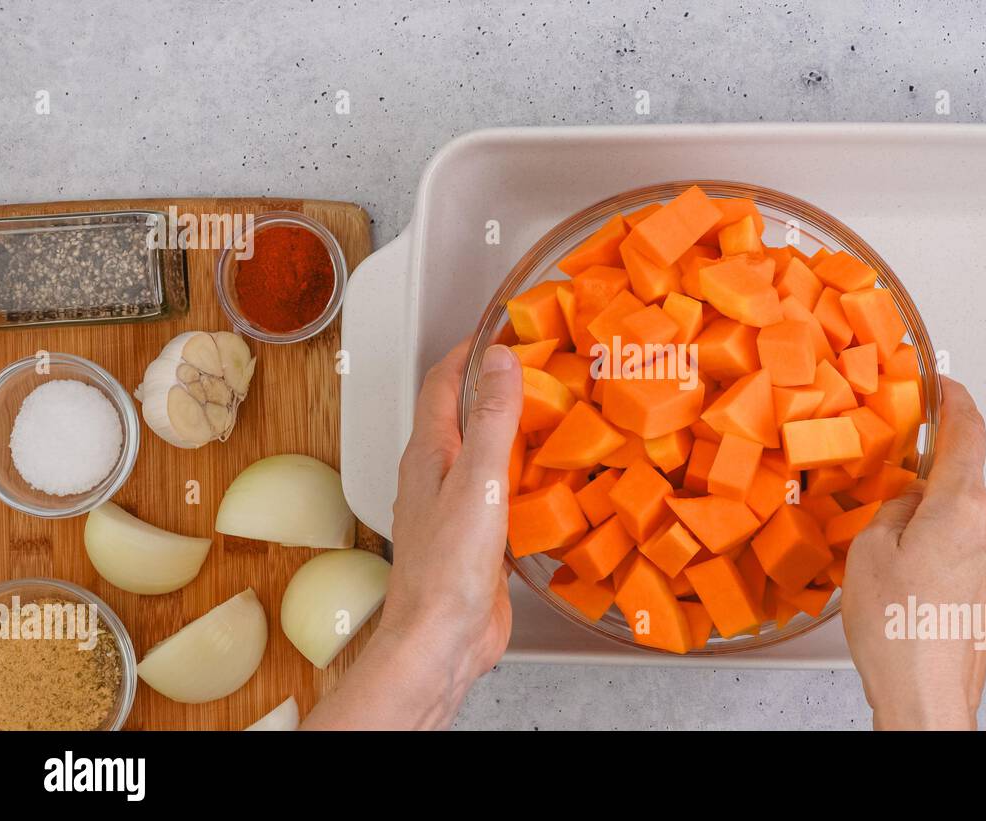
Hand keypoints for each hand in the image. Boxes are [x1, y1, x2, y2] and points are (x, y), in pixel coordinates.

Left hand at [303, 340, 520, 729]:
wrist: (442, 638)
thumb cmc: (449, 566)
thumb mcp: (479, 479)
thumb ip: (493, 419)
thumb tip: (501, 360)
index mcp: (429, 453)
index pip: (444, 382)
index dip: (471, 350)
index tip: (504, 329)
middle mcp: (437, 473)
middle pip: (464, 412)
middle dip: (498, 383)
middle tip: (542, 366)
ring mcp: (457, 504)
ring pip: (485, 450)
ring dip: (515, 428)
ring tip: (556, 412)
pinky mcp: (478, 535)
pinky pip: (501, 487)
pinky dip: (525, 471)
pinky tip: (552, 478)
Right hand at [841, 377, 985, 729]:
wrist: (926, 698)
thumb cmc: (898, 632)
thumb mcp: (869, 550)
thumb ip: (893, 508)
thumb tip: (908, 501)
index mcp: (962, 508)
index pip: (969, 433)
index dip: (956, 401)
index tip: (946, 385)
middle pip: (959, 484)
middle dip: (922, 488)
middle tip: (883, 508)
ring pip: (958, 525)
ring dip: (926, 531)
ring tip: (886, 567)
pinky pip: (963, 557)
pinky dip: (936, 559)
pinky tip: (904, 589)